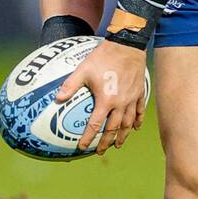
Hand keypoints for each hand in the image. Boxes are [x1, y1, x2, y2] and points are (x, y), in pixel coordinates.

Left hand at [55, 39, 147, 153]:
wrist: (127, 47)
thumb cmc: (104, 58)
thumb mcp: (83, 70)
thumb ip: (70, 86)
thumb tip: (57, 99)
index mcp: (106, 100)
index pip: (96, 125)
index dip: (88, 137)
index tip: (82, 146)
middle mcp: (120, 104)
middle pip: (114, 129)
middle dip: (106, 142)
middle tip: (101, 151)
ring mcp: (132, 99)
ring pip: (128, 124)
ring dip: (123, 136)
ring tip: (118, 145)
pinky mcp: (139, 93)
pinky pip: (139, 111)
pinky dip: (137, 121)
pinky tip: (135, 128)